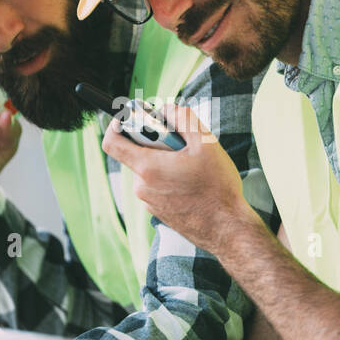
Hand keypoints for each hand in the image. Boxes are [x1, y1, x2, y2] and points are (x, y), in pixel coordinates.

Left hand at [101, 103, 257, 254]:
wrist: (227, 229)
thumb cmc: (217, 188)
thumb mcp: (206, 144)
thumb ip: (183, 119)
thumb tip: (168, 109)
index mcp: (148, 168)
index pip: (112, 143)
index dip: (117, 125)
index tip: (131, 118)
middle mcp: (142, 187)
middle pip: (137, 154)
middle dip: (156, 143)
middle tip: (182, 144)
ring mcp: (149, 202)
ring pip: (150, 171)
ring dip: (166, 163)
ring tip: (192, 167)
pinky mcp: (158, 212)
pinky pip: (157, 187)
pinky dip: (169, 179)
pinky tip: (192, 184)